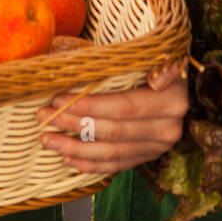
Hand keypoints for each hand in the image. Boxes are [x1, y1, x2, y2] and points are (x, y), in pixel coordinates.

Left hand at [36, 62, 187, 175]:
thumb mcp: (164, 55)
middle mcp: (167, 130)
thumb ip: (160, 64)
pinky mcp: (146, 158)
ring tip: (47, 139)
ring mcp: (157, 148)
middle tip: (43, 117)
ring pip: (110, 153)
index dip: (89, 105)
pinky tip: (68, 157)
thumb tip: (158, 78)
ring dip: (75, 148)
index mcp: (171, 102)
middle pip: (112, 131)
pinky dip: (89, 164)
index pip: (123, 107)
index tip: (57, 99)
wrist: (178, 88)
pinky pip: (115, 166)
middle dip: (73, 124)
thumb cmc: (160, 64)